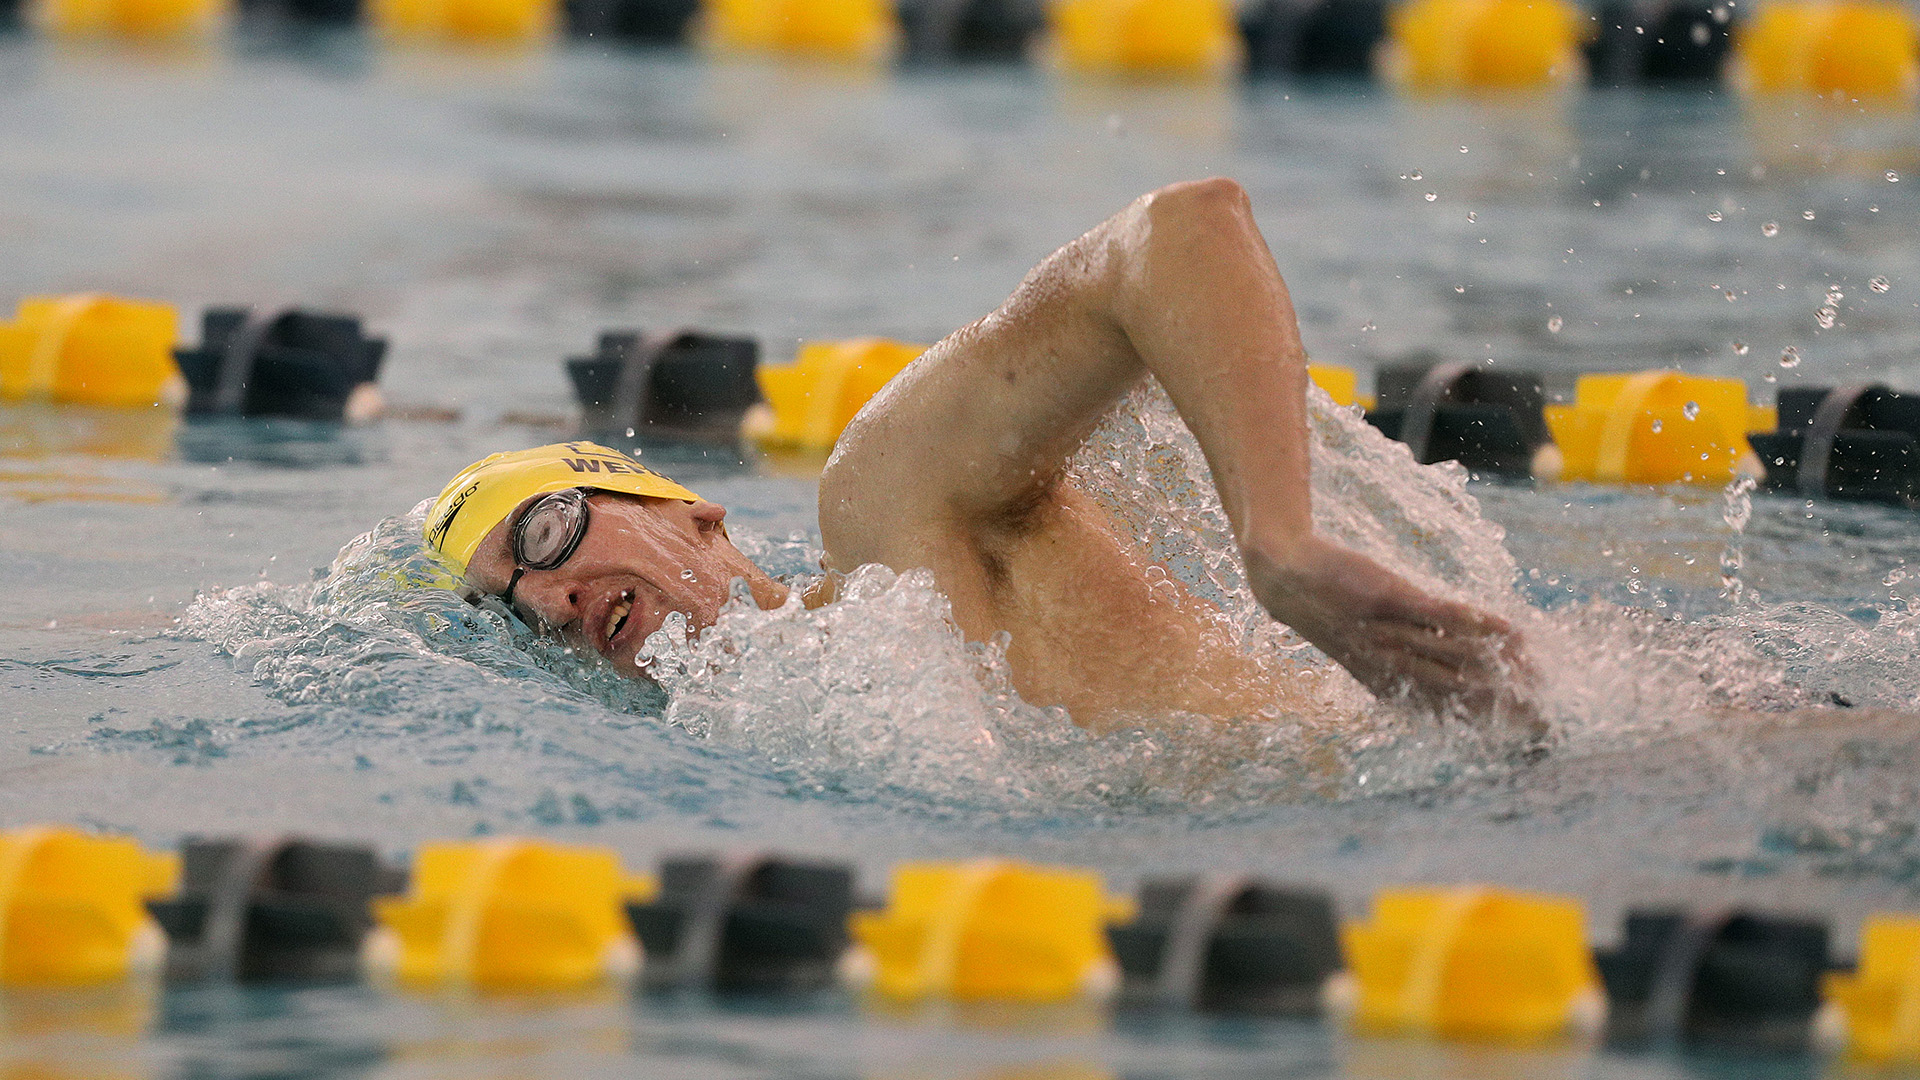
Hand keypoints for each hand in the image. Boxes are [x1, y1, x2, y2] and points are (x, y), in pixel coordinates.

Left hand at [1244, 533, 1539, 733]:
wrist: (1287, 579)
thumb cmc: (1333, 614)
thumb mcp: (1368, 651)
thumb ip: (1407, 669)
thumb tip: (1448, 681)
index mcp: (1388, 686)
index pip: (1448, 712)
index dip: (1489, 721)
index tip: (1527, 729)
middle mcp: (1391, 666)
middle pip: (1460, 690)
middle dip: (1505, 702)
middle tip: (1547, 709)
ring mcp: (1390, 633)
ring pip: (1457, 655)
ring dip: (1502, 663)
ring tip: (1539, 669)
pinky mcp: (1388, 598)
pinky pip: (1440, 616)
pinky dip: (1477, 624)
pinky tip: (1508, 628)